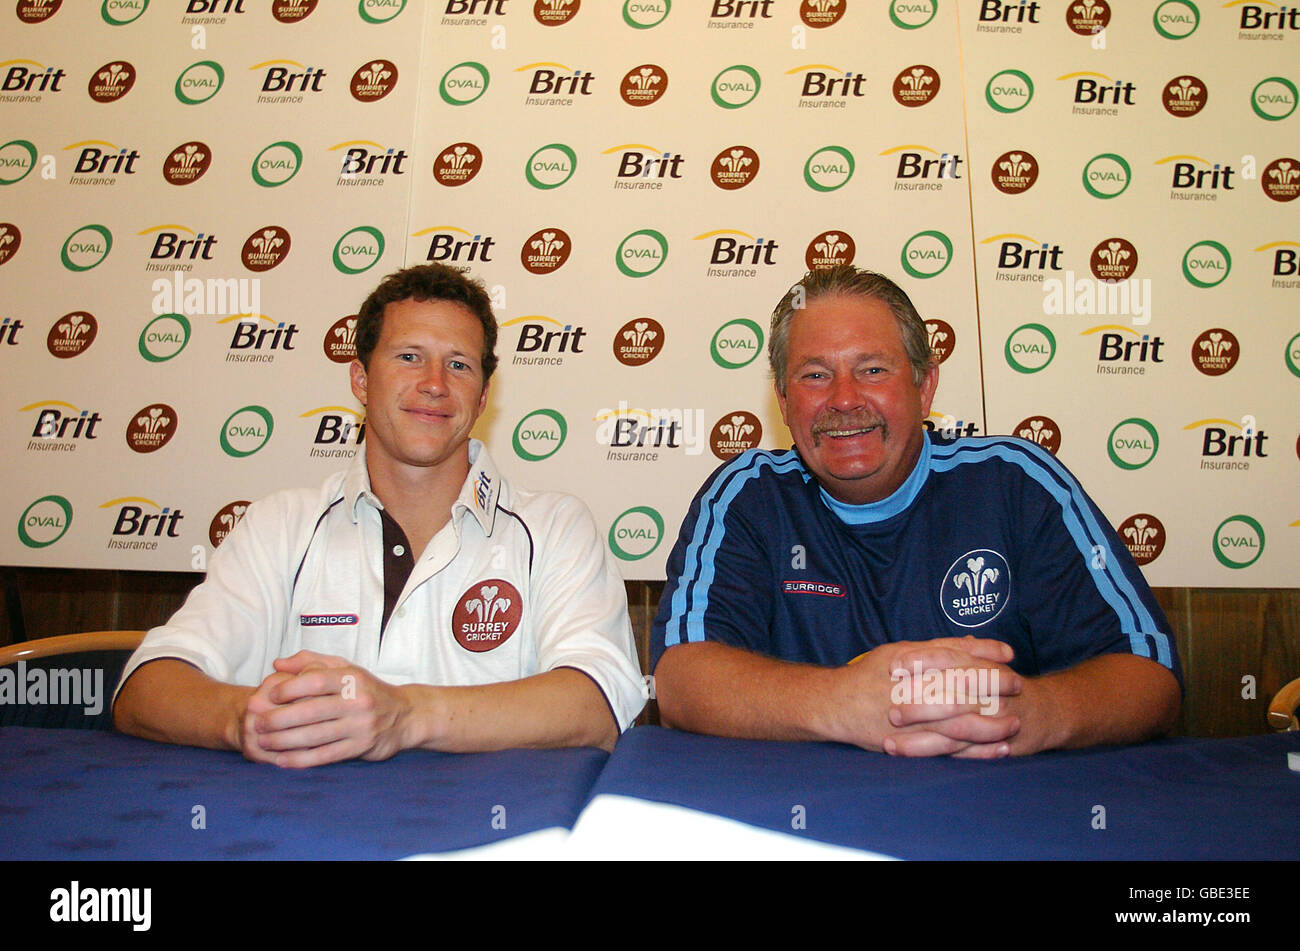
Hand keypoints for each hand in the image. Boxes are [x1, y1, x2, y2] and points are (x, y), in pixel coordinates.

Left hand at [241, 650, 412, 767]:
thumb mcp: (344, 668)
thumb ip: (310, 661)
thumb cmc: (365, 690)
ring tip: (263, 742)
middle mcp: (358, 701)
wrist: (404, 715)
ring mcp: (360, 726)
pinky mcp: (361, 747)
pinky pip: (326, 755)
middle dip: (278, 719)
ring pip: (315, 736)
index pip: (316, 680)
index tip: (269, 695)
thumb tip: (277, 664)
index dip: (289, 688)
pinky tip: (282, 760)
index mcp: (352, 678)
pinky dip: (301, 760)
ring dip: (284, 741)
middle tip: (257, 724)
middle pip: (311, 711)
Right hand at [832, 637, 1022, 757]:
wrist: (834, 705)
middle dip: (994, 687)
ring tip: (1015, 722)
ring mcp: (913, 719)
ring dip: (991, 723)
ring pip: (960, 722)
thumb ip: (934, 648)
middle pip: (963, 687)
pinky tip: (997, 749)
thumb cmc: (867, 675)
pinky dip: (976, 750)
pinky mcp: (912, 744)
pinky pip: (949, 749)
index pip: (956, 656)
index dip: (985, 655)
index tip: (1010, 656)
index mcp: (911, 664)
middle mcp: (913, 689)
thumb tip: (970, 643)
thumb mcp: (896, 651)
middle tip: (1019, 685)